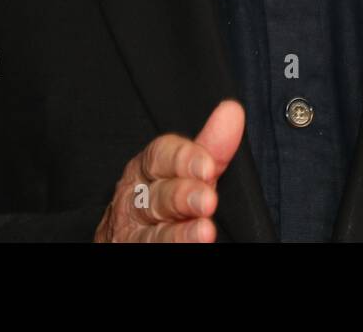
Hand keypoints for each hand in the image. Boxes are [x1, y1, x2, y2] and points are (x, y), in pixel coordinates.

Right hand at [93, 99, 243, 241]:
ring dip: (179, 233)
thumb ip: (210, 146)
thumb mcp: (187, 170)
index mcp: (146, 169)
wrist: (129, 238)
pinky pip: (150, 251)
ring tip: (205, 232)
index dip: (183, 159)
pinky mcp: (133, 252)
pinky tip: (193, 248)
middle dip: (183, 196)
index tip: (208, 166)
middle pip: (158, 195)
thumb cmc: (165, 197)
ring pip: (153, 232)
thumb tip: (232, 110)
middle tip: (209, 201)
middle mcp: (134, 199)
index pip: (160, 156)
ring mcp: (132, 232)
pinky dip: (171, 250)